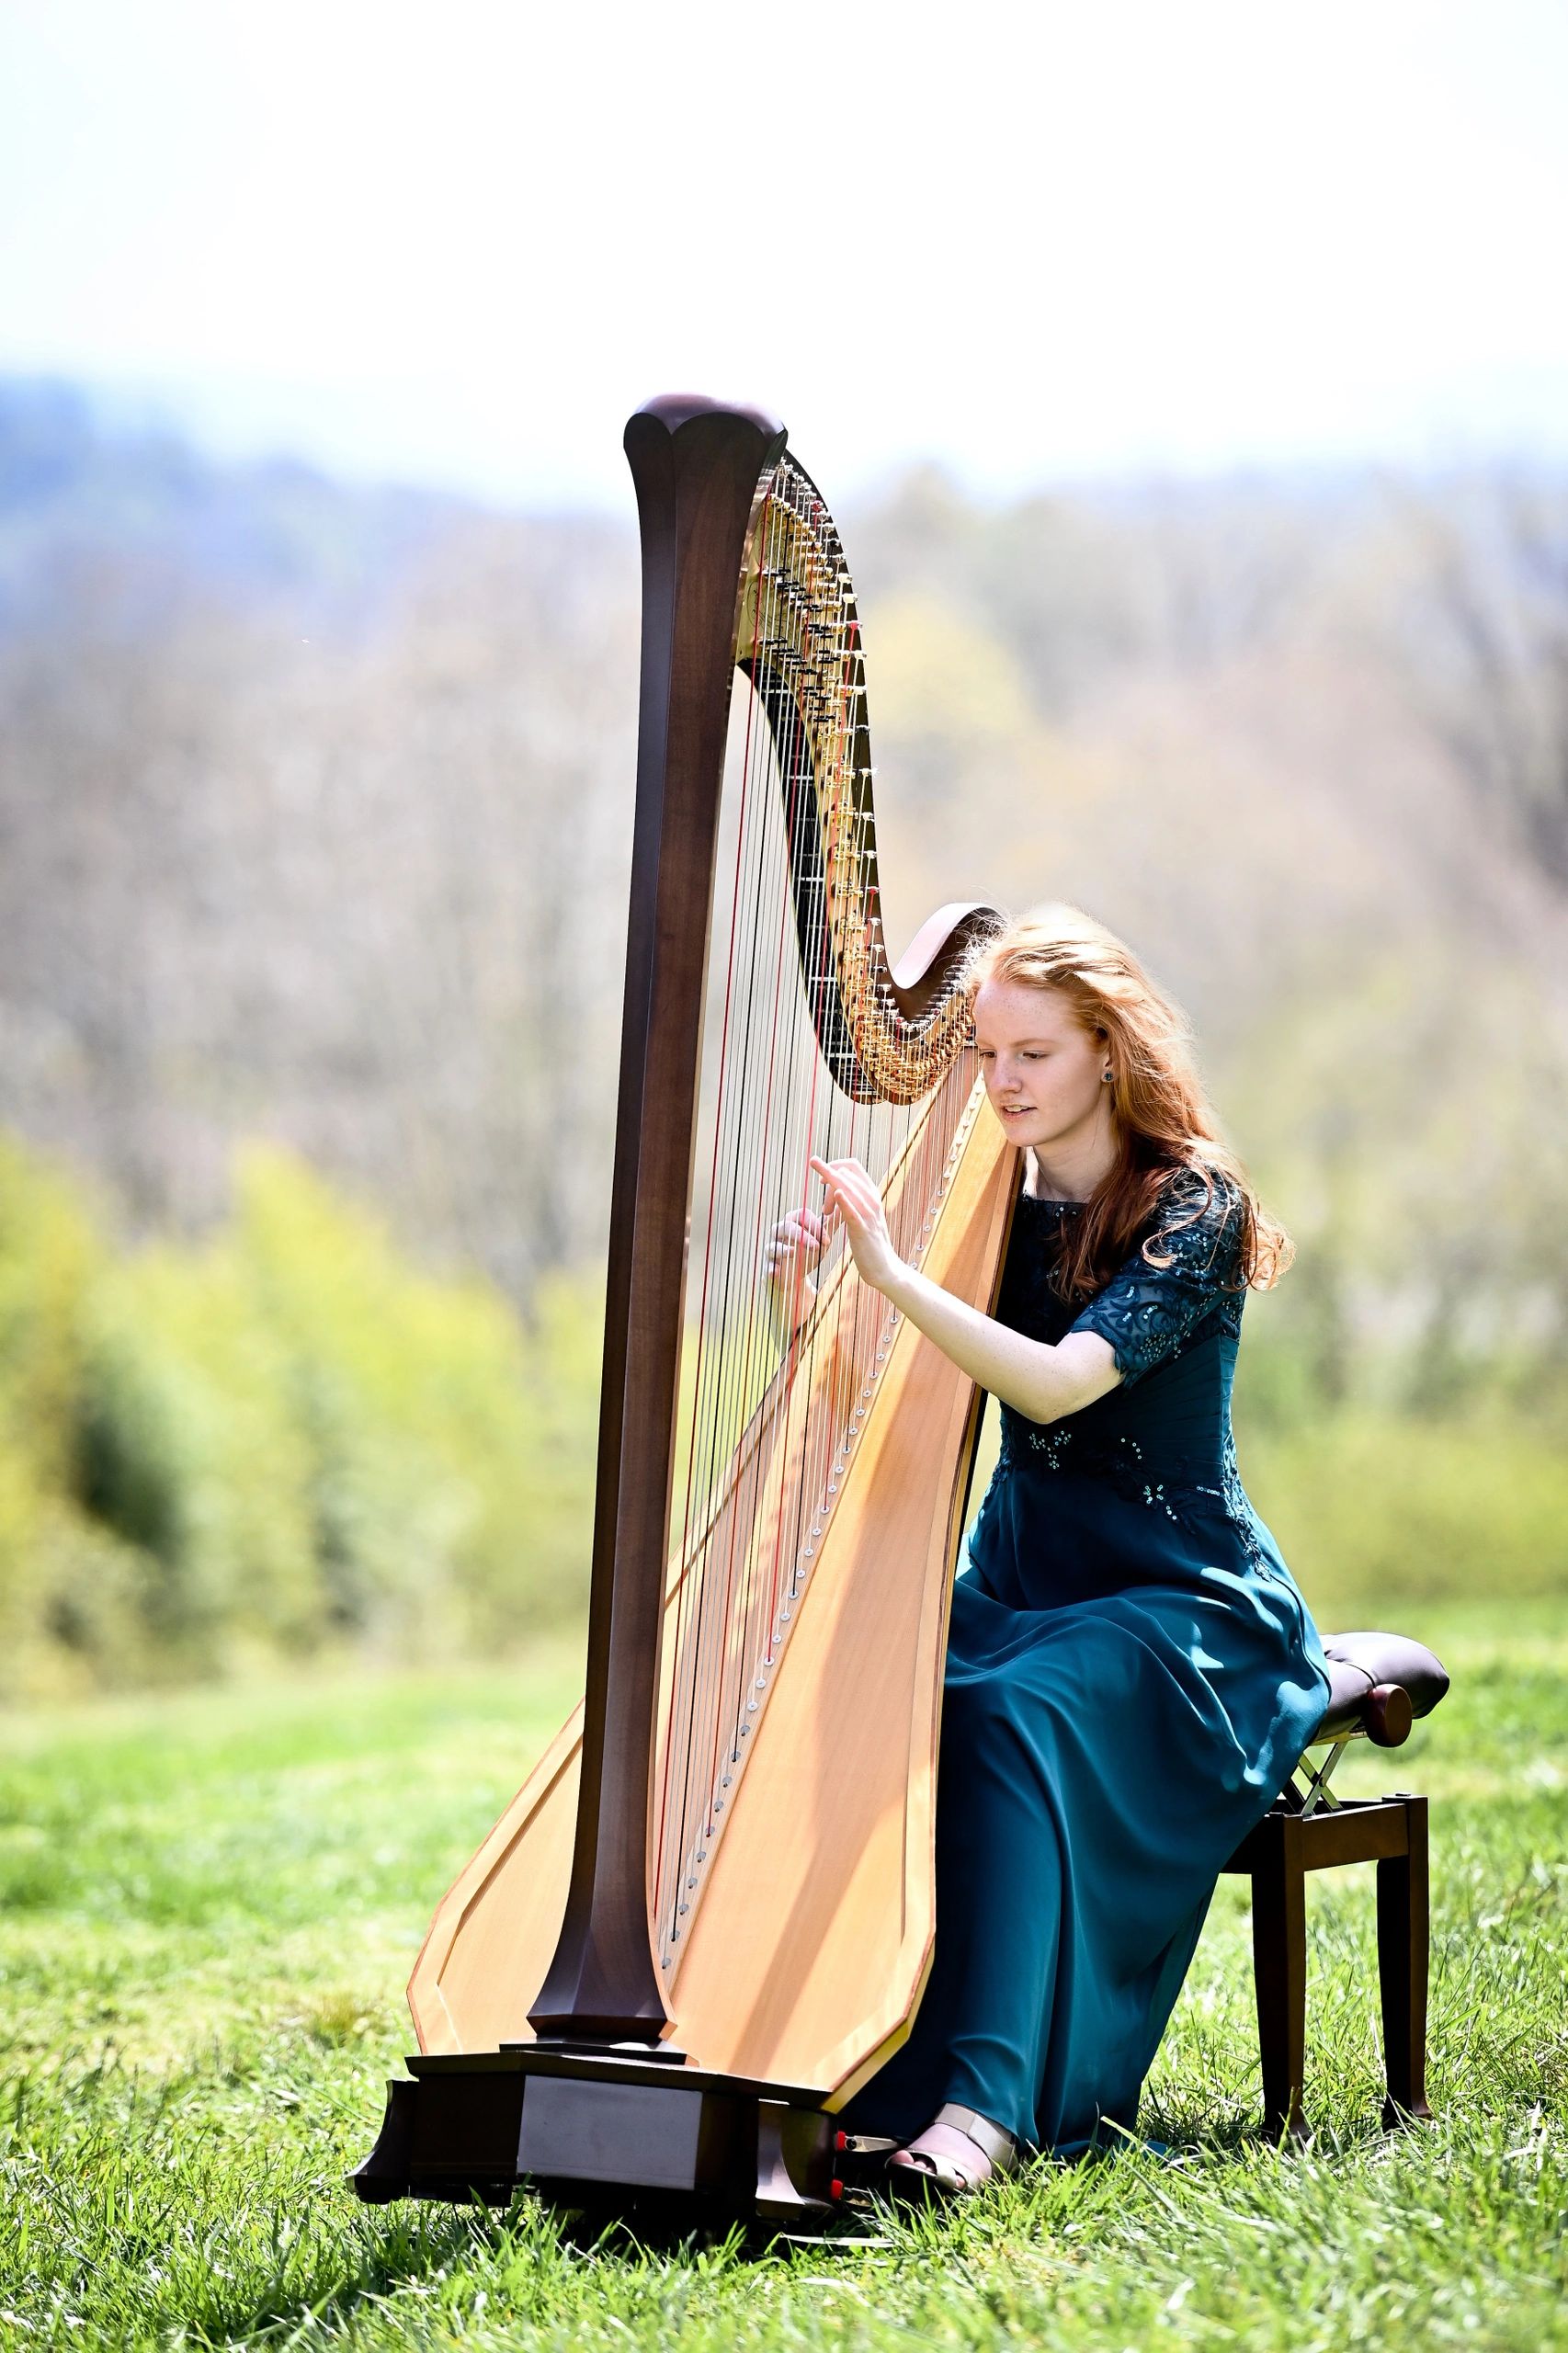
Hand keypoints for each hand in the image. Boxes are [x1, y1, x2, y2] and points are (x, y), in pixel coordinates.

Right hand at [763, 1204, 824, 1327]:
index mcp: (793, 1222)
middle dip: (802, 1235)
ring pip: (773, 1244)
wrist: (795, 1276)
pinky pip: (767, 1266)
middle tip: (817, 1246)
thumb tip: (844, 1205)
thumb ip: (831, 1224)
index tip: (827, 1239)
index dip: (815, 1225)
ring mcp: (772, 1249)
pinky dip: (771, 1268)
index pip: (802, 1215)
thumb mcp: (821, 1239)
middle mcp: (779, 1232)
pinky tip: (776, 1271)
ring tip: (793, 1253)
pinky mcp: (768, 1267)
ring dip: (784, 1249)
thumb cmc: (808, 1252)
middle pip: (787, 1226)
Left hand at [808, 1154, 906, 1296]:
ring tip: (817, 1170)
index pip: (853, 1167)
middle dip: (828, 1169)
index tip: (822, 1179)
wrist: (885, 1269)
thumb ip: (853, 1202)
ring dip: (832, 1178)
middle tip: (814, 1171)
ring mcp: (869, 1216)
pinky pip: (853, 1213)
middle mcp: (872, 1201)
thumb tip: (838, 1188)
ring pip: (850, 1189)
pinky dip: (845, 1201)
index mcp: (871, 1195)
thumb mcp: (863, 1217)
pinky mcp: (863, 1231)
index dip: (835, 1165)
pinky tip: (836, 1193)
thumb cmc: (870, 1244)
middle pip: (849, 1173)